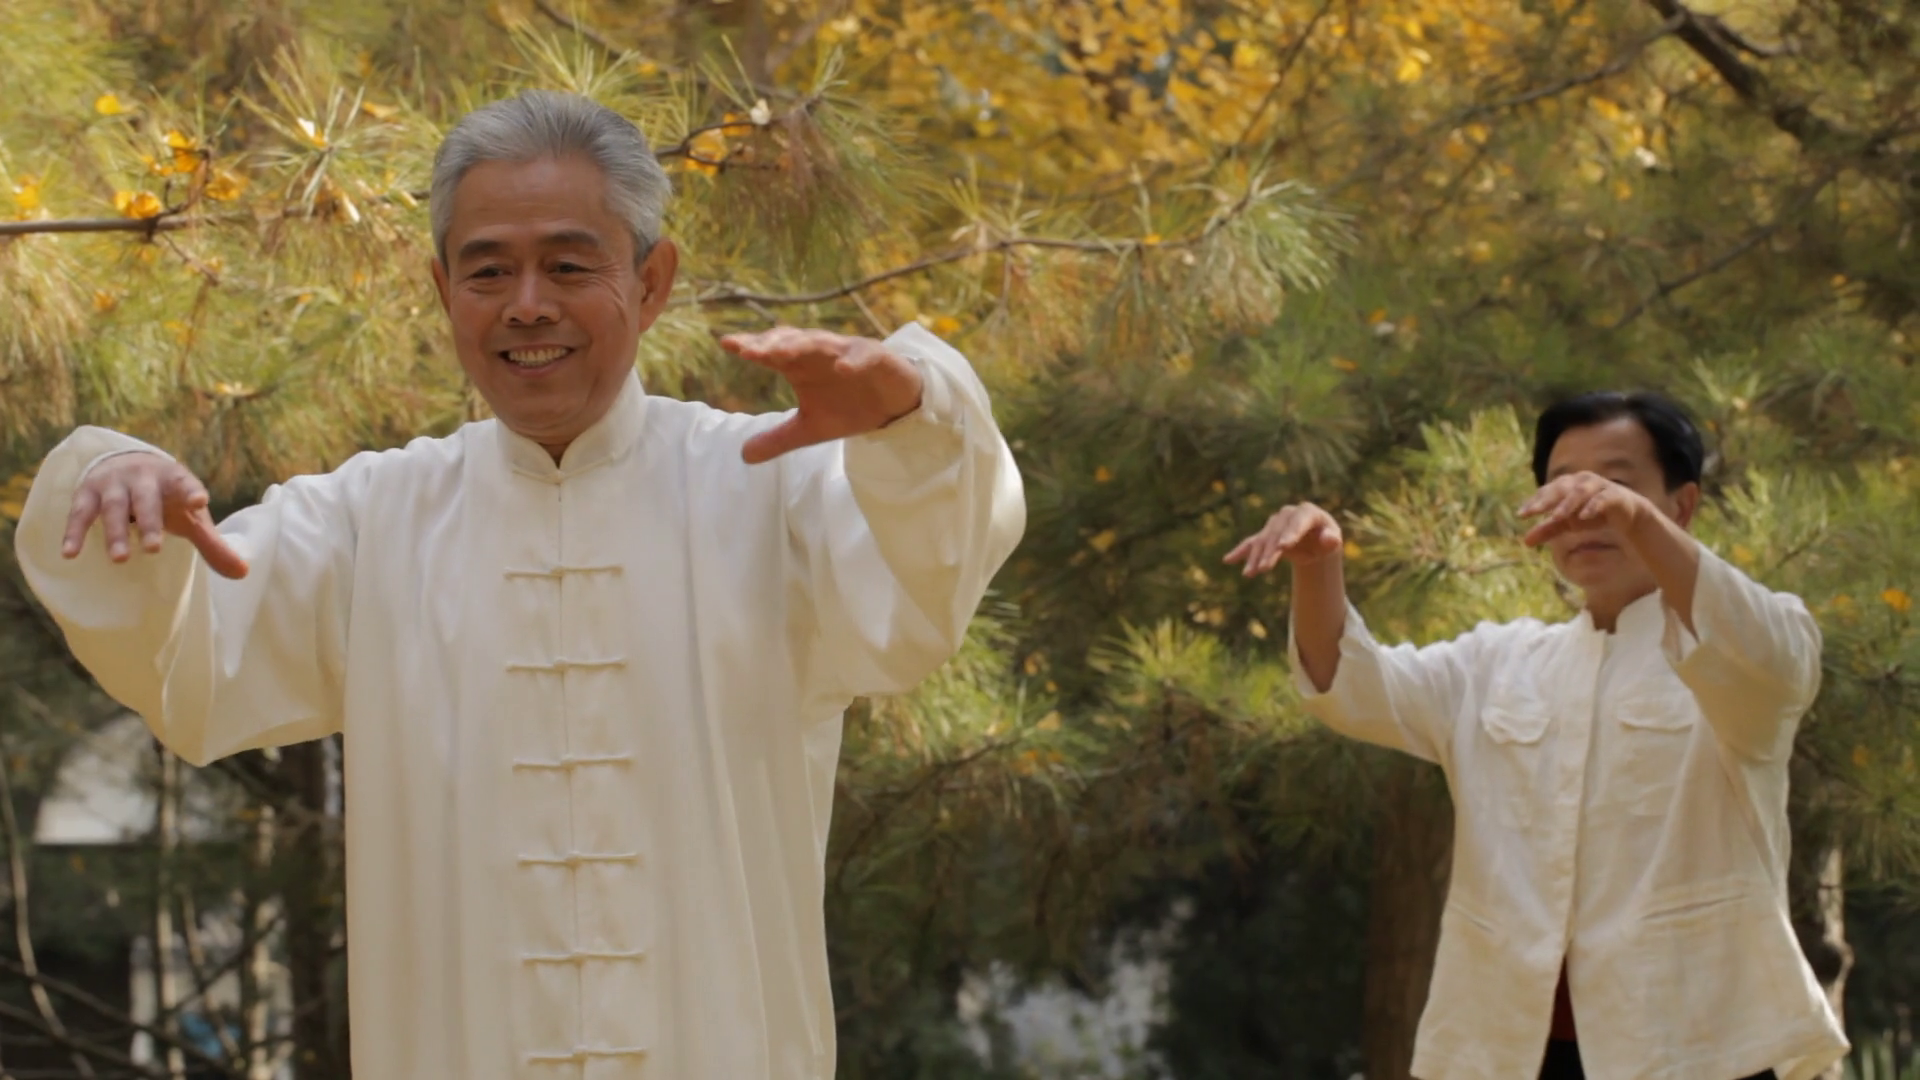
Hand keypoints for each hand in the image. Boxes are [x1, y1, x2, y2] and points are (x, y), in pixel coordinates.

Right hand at [62, 452, 248, 578]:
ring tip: (119, 559)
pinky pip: (80, 513)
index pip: (186, 484)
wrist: (127, 462)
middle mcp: (144, 477)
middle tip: (153, 549)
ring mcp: (114, 483)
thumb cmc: (167, 498)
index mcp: (175, 479)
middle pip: (147, 500)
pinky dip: (74, 532)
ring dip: (115, 532)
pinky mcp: (88, 492)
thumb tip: (242, 573)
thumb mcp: (189, 516)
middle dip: (150, 523)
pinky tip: (70, 553)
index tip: (200, 501)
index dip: (192, 491)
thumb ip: (212, 543)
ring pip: (114, 506)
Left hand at [719, 327, 924, 464]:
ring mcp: (847, 351)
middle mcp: (819, 352)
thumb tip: (742, 455)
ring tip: (781, 353)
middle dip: (771, 344)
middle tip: (749, 351)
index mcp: (800, 364)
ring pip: (822, 342)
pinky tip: (842, 369)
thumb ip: (778, 439)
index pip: (771, 351)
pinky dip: (853, 360)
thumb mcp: (810, 429)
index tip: (728, 345)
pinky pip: (863, 355)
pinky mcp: (876, 357)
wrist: (894, 407)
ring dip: (803, 344)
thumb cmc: (849, 407)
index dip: (751, 346)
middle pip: (791, 341)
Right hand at [1223, 502, 1342, 576]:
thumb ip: (1332, 540)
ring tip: (1250, 574)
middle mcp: (1288, 514)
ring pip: (1262, 540)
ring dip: (1255, 557)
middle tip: (1265, 568)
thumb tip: (1330, 539)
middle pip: (1276, 533)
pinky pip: (1251, 543)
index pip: (1298, 521)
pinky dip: (1240, 552)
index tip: (1283, 547)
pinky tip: (1228, 560)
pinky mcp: (1265, 535)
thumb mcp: (1333, 541)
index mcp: (1307, 512)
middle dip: (1270, 551)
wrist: (1315, 540)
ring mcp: (1274, 524)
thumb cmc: (1326, 540)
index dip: (1291, 533)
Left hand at [1518, 472, 1647, 547]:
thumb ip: (1548, 529)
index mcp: (1566, 484)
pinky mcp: (1614, 495)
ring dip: (1567, 504)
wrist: (1626, 515)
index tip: (1520, 515)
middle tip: (1533, 512)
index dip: (1533, 502)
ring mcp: (1598, 485)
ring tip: (1556, 517)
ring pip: (1580, 492)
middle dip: (1546, 500)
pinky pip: (1602, 499)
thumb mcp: (1567, 524)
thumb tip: (1525, 542)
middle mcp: (1580, 480)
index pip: (1546, 491)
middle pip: (1560, 488)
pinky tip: (1583, 516)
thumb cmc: (1591, 515)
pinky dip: (1592, 506)